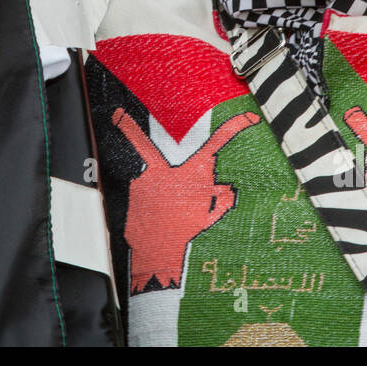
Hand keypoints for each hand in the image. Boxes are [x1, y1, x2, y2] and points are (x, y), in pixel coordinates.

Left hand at [114, 107, 259, 290]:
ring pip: (152, 176)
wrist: (158, 251)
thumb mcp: (211, 215)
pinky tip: (148, 212)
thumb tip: (227, 187)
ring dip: (153, 188)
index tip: (250, 116)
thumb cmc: (187, 230)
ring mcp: (147, 177)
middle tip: (116, 114)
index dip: (234, 128)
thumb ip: (223, 199)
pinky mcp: (132, 187)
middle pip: (146, 143)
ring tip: (158, 209)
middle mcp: (170, 170)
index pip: (217, 145)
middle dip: (127, 126)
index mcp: (196, 175)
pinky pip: (141, 188)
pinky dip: (144, 197)